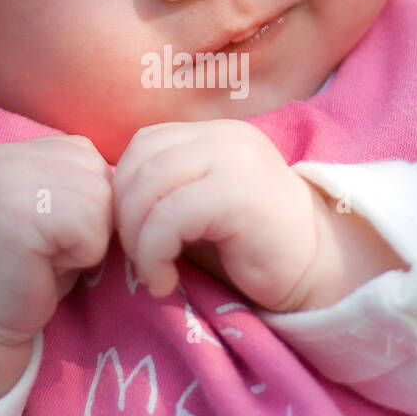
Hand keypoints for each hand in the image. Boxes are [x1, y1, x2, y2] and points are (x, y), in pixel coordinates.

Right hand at [0, 134, 114, 342]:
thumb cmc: (24, 271)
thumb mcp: (53, 209)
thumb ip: (78, 181)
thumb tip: (132, 175)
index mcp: (12, 150)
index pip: (87, 156)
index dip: (86, 203)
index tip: (49, 234)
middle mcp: (6, 156)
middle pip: (99, 175)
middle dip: (91, 221)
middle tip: (49, 250)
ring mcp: (7, 179)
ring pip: (101, 200)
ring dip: (88, 240)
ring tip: (47, 257)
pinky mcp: (17, 213)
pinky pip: (91, 228)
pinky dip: (82, 256)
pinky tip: (46, 266)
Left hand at [112, 120, 401, 313]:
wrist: (316, 276)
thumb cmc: (249, 251)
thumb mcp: (195, 211)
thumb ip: (159, 193)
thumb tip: (100, 198)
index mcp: (214, 134)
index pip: (142, 145)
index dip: (123, 192)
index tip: (134, 239)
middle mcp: (225, 137)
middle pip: (139, 164)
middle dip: (123, 219)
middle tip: (138, 262)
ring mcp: (235, 160)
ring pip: (149, 189)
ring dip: (137, 242)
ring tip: (152, 274)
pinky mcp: (240, 194)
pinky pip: (170, 217)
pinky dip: (154, 254)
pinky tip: (166, 281)